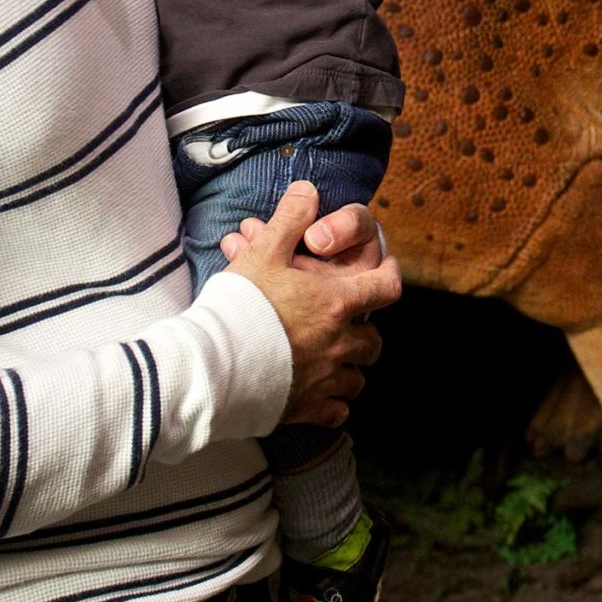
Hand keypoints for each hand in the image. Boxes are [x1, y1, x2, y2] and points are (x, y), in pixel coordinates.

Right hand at [223, 181, 402, 427]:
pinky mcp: (307, 409)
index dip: (388, 277)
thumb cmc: (239, 305)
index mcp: (336, 303)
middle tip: (349, 325)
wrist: (212, 364)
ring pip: (358, 378)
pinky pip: (337, 412)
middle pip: (374, 340)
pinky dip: (333, 405)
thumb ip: (290, 219)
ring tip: (334, 360)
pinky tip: (319, 396)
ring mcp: (326, 379)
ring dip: (351, 368)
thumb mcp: (263, 252)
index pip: (386, 288)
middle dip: (364, 331)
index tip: (384, 273)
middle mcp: (340, 343)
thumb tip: (309, 189)